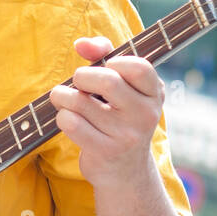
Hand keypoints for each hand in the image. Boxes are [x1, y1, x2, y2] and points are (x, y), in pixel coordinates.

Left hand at [48, 35, 163, 190]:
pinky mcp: (105, 152)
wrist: (125, 171)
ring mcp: (126, 135)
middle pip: (108, 81)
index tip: (105, 68)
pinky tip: (69, 120)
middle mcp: (145, 115)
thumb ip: (104, 56)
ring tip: (66, 100)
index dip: (113, 61)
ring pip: (80, 102)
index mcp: (154, 94)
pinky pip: (71, 123)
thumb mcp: (123, 86)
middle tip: (77, 83)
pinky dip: (62, 117)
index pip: (139, 67)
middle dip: (82, 76)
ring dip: (63, 97)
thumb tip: (81, 44)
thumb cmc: (118, 117)